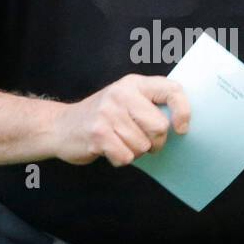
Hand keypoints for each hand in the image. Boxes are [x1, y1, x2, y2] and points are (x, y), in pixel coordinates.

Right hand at [48, 73, 190, 167]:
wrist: (60, 125)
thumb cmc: (102, 117)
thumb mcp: (126, 100)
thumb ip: (150, 105)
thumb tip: (181, 124)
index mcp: (134, 84)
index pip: (172, 89)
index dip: (183, 111)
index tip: (181, 128)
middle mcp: (121, 94)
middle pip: (159, 126)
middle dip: (155, 142)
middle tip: (143, 142)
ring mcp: (107, 113)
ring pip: (142, 145)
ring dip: (135, 152)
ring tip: (120, 142)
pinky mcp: (97, 134)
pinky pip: (126, 156)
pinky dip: (121, 159)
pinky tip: (110, 149)